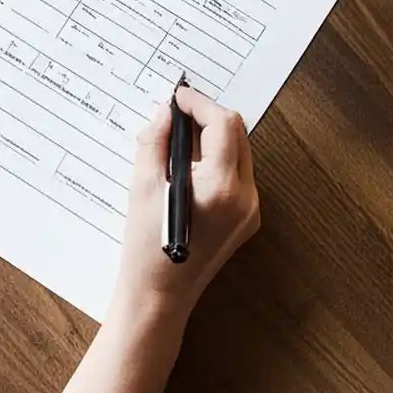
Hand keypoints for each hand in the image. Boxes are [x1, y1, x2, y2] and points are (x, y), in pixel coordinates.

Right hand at [113, 85, 258, 314]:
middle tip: (176, 113)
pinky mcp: (246, 219)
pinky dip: (217, 159)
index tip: (177, 97)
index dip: (199, 103)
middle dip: (208, 117)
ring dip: (214, 137)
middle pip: (237, 134)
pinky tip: (190, 165)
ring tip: (179, 137)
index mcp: (221, 187)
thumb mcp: (143, 187)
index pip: (222, 124)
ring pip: (240, 152)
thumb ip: (156, 142)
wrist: (159, 295)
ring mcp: (250, 210)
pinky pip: (237, 174)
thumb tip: (165, 113)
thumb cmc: (146, 248)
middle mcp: (245, 197)